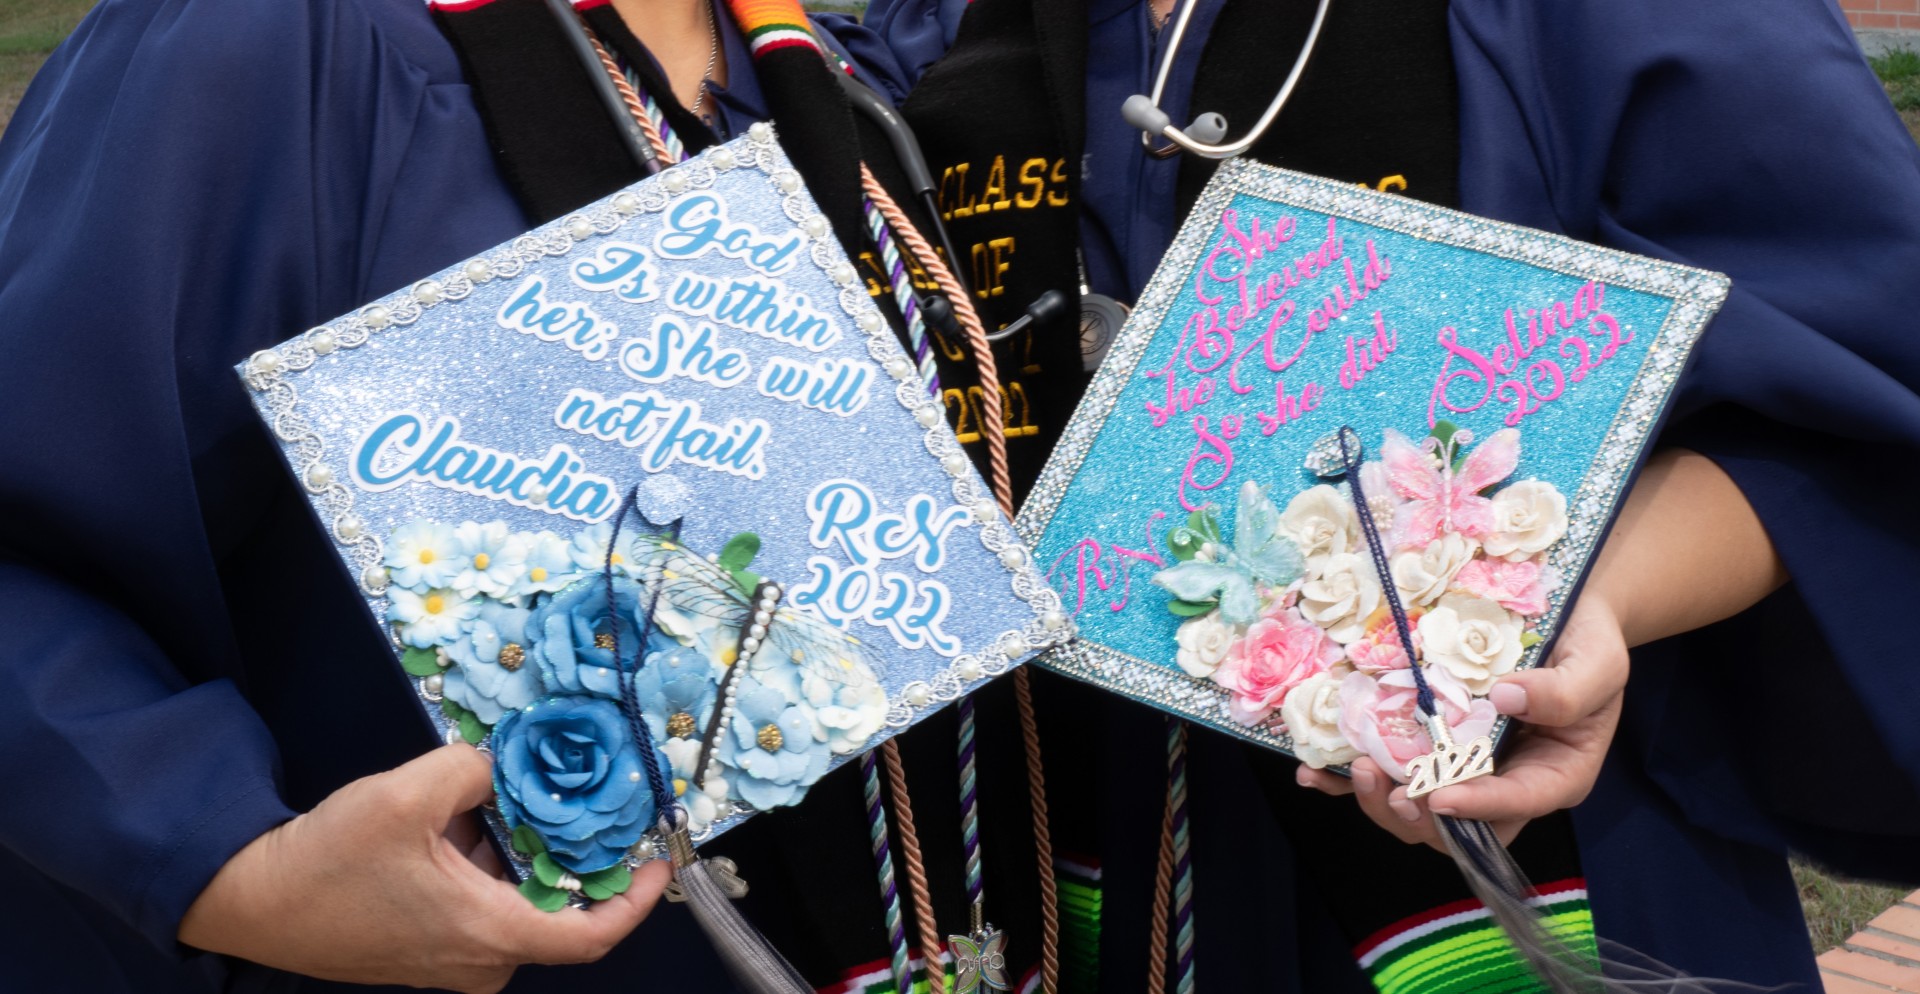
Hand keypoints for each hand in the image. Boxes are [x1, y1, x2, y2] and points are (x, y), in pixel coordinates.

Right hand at [179, 745, 670, 992]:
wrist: (252, 898)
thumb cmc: (327, 862)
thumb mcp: (408, 795)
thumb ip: (474, 769)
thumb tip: (503, 765)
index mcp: (490, 935)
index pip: (592, 936)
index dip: (635, 899)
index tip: (657, 860)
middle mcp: (480, 958)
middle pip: (557, 907)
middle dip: (570, 851)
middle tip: (581, 797)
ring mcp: (454, 955)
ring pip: (517, 898)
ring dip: (521, 848)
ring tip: (513, 793)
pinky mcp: (429, 942)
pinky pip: (482, 900)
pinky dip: (488, 858)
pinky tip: (466, 814)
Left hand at [1297, 594, 1627, 851]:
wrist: (1563, 617)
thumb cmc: (1587, 644)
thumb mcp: (1597, 662)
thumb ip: (1565, 690)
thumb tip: (1509, 697)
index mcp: (1553, 777)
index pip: (1514, 805)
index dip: (1475, 807)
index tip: (1438, 795)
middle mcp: (1504, 784)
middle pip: (1457, 828)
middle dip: (1415, 813)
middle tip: (1382, 780)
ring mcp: (1462, 770)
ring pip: (1416, 811)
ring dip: (1379, 799)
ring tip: (1353, 767)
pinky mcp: (1427, 750)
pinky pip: (1386, 775)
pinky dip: (1346, 781)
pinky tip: (1314, 774)